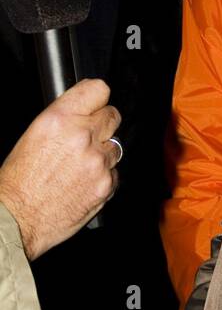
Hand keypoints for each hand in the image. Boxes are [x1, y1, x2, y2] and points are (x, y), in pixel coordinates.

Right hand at [0, 79, 121, 259]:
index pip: (98, 89)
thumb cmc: (18, 180)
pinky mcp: (106, 184)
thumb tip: (84, 110)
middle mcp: (82, 136)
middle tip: (88, 137)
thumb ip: (65, 118)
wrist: (17, 219)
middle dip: (103, 124)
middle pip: (112, 116)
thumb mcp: (35, 134)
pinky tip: (82, 182)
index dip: (97, 98)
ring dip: (103, 152)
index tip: (96, 103)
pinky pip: (115, 172)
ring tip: (79, 166)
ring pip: (116, 145)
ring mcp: (97, 161)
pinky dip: (104, 176)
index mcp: (60, 119)